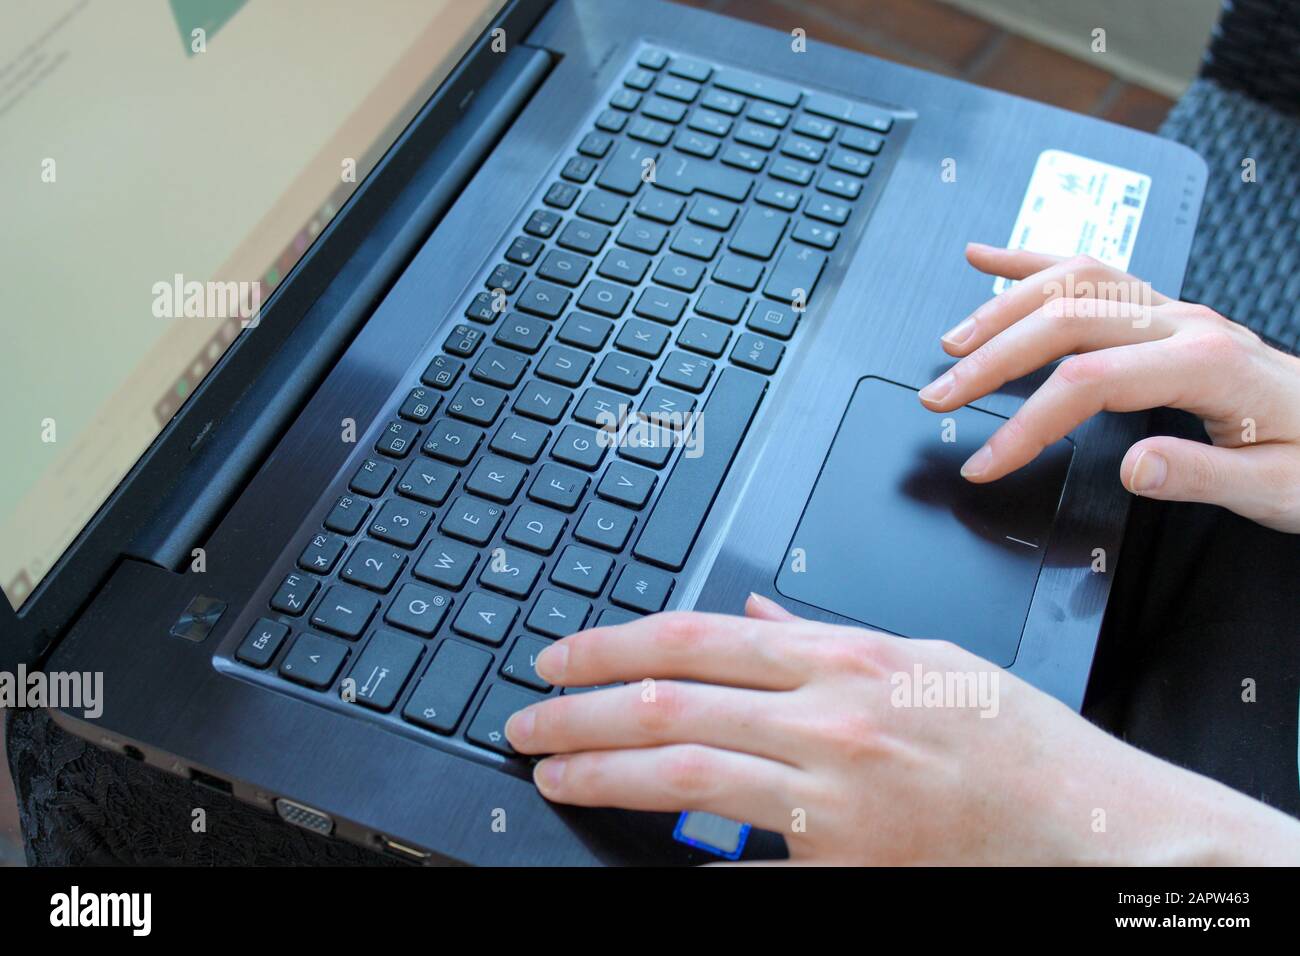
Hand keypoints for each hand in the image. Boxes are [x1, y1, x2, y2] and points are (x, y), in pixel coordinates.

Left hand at [505, 596, 1299, 863]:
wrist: (1096, 830)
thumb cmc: (1022, 747)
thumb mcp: (928, 662)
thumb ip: (831, 638)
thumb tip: (758, 618)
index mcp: (849, 656)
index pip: (699, 636)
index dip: (614, 643)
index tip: (562, 656)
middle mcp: (833, 714)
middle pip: (672, 697)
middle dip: (582, 706)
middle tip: (528, 718)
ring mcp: (836, 789)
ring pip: (686, 768)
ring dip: (602, 767)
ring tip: (552, 769)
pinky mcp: (843, 857)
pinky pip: (740, 850)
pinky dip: (679, 841)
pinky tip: (633, 836)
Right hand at [918, 244, 1299, 531]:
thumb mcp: (1277, 489)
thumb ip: (1202, 475)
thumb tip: (1130, 468)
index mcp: (1210, 363)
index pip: (1092, 383)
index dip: (1027, 423)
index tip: (986, 461)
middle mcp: (1185, 323)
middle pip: (1065, 321)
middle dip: (990, 360)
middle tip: (939, 398)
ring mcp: (1172, 310)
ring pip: (1071, 282)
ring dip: (1002, 308)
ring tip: (952, 344)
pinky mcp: (1163, 311)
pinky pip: (1091, 269)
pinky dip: (1032, 261)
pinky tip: (989, 259)